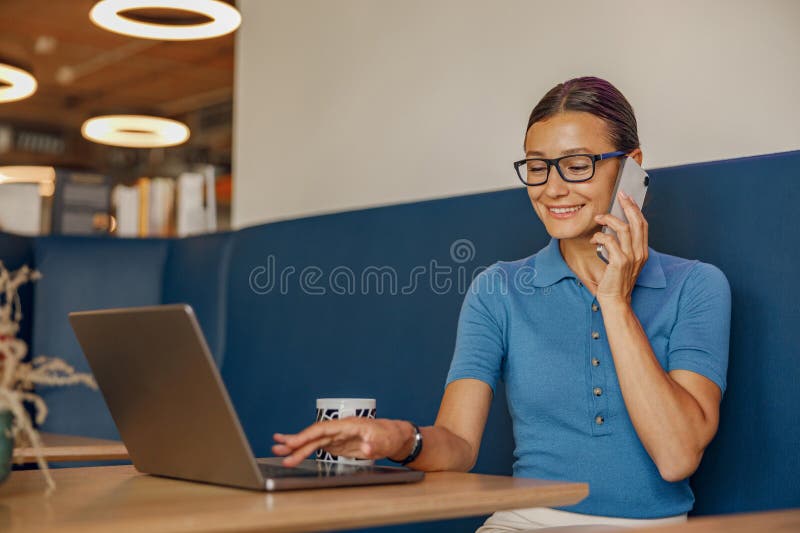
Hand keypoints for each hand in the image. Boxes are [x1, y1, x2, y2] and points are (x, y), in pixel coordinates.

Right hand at [273, 418, 414, 466]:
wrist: (393, 437)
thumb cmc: (389, 436)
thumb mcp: (384, 441)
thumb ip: (374, 444)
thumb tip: (367, 447)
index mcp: (348, 424)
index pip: (323, 429)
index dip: (307, 435)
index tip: (294, 442)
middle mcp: (339, 428)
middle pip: (313, 434)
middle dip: (295, 442)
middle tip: (277, 449)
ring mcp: (336, 436)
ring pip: (312, 441)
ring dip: (295, 447)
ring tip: (277, 452)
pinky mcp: (336, 443)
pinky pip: (316, 446)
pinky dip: (303, 449)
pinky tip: (291, 453)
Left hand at [590, 190, 648, 304]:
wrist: (616, 299)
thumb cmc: (616, 280)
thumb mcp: (624, 260)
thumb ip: (622, 245)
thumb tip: (613, 227)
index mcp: (642, 251)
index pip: (642, 224)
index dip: (635, 209)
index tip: (628, 198)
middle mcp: (639, 252)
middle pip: (637, 222)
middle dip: (628, 205)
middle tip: (619, 195)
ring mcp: (631, 257)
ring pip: (623, 228)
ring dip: (609, 219)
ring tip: (598, 218)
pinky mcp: (620, 262)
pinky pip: (609, 241)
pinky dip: (599, 236)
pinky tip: (593, 240)